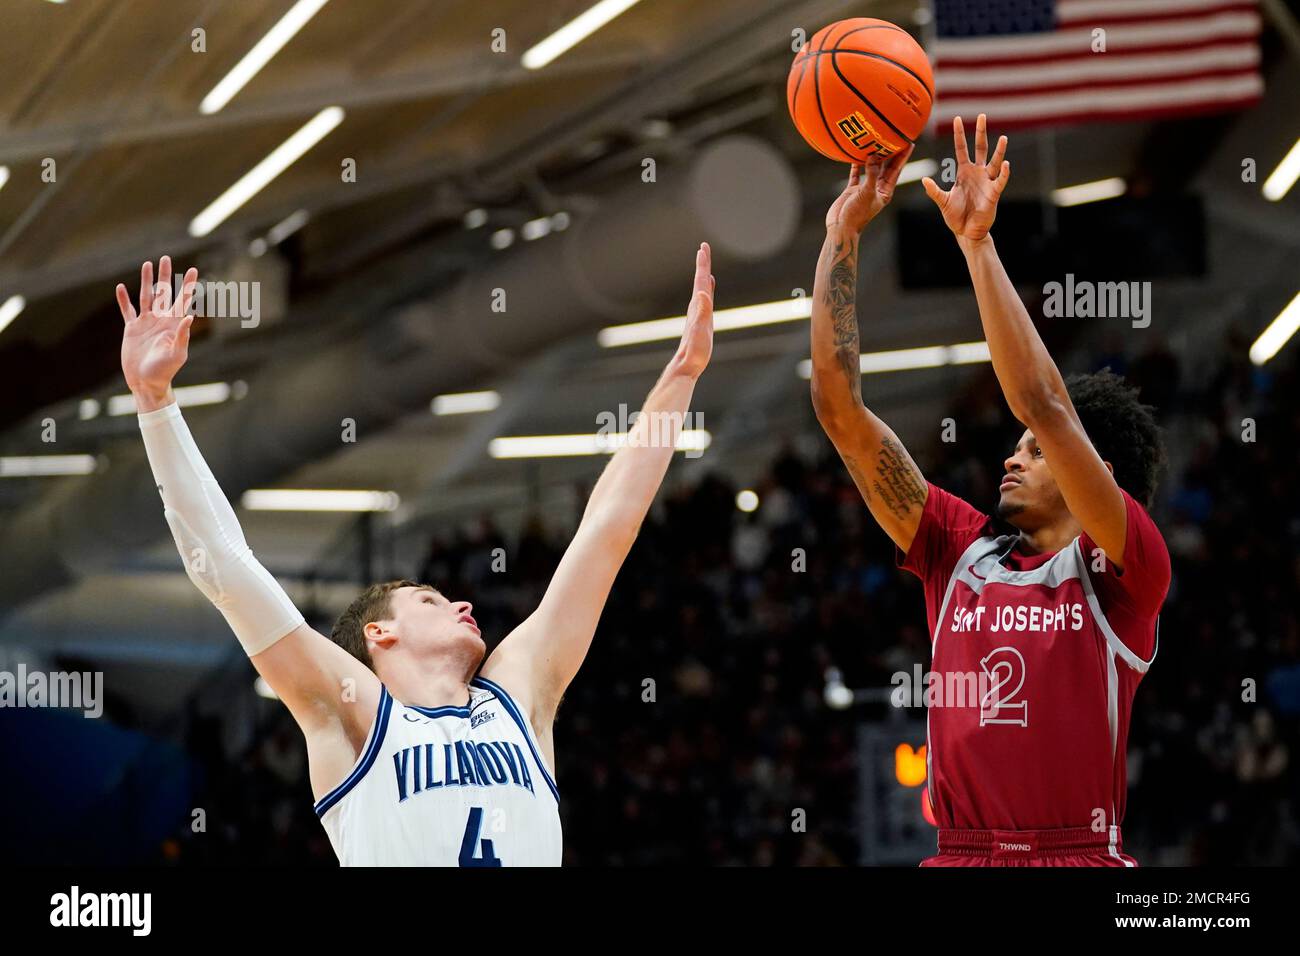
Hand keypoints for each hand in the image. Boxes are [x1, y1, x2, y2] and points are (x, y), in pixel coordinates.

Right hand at [116, 256, 197, 404]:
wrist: (146, 382)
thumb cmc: (165, 371)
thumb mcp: (176, 354)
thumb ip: (183, 336)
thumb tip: (190, 316)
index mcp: (174, 324)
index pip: (182, 300)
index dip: (187, 285)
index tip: (193, 269)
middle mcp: (161, 320)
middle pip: (163, 293)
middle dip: (164, 276)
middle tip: (165, 258)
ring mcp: (146, 323)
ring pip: (145, 296)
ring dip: (145, 281)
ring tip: (146, 265)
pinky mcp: (132, 329)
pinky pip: (127, 310)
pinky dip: (124, 299)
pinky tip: (121, 287)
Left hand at [671, 242, 714, 379]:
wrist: (686, 366)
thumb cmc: (694, 351)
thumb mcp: (701, 330)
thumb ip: (702, 311)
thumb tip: (702, 291)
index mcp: (697, 307)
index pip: (700, 281)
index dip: (703, 264)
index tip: (703, 248)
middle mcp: (696, 308)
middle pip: (700, 281)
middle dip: (703, 264)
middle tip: (704, 248)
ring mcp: (698, 314)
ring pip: (701, 290)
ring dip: (703, 276)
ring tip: (705, 265)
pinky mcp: (700, 322)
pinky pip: (704, 301)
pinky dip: (706, 291)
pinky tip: (706, 290)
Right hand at [825, 144, 913, 233]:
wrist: (841, 228)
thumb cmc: (857, 215)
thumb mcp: (867, 193)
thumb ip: (871, 174)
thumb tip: (873, 156)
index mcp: (885, 191)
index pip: (896, 170)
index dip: (903, 156)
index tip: (909, 142)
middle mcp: (877, 189)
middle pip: (886, 167)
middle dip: (890, 153)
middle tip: (894, 136)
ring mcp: (865, 189)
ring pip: (871, 168)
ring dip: (873, 156)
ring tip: (875, 140)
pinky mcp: (852, 190)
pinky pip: (856, 174)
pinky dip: (856, 164)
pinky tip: (855, 154)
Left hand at [922, 114, 1009, 241]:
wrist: (966, 232)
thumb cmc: (956, 216)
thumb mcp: (943, 201)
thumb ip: (934, 191)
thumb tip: (924, 180)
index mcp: (963, 172)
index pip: (961, 148)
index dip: (959, 135)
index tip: (956, 119)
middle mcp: (977, 173)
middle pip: (980, 148)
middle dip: (980, 133)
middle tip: (982, 116)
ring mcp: (986, 181)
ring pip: (994, 162)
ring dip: (999, 151)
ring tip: (1003, 138)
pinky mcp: (993, 193)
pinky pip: (999, 181)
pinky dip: (1003, 173)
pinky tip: (1005, 164)